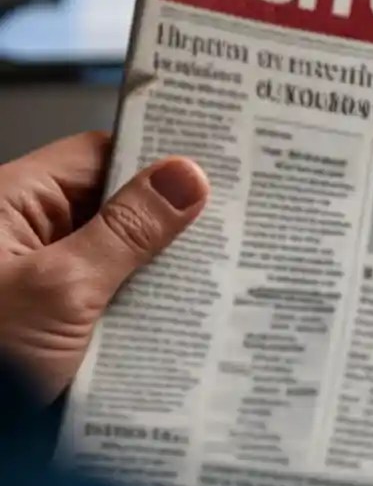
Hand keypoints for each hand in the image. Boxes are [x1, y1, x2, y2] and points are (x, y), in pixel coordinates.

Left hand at [0, 132, 208, 402]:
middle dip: (173, 221)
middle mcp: (26, 237)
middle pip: (116, 207)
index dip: (159, 158)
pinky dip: (148, 311)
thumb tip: (184, 176)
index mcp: (11, 204)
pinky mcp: (58, 329)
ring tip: (228, 274)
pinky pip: (114, 304)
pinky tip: (192, 320)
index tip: (220, 169)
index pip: (100, 156)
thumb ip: (126, 231)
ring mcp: (43, 285)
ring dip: (164, 272)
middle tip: (238, 227)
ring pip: (121, 260)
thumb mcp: (61, 288)